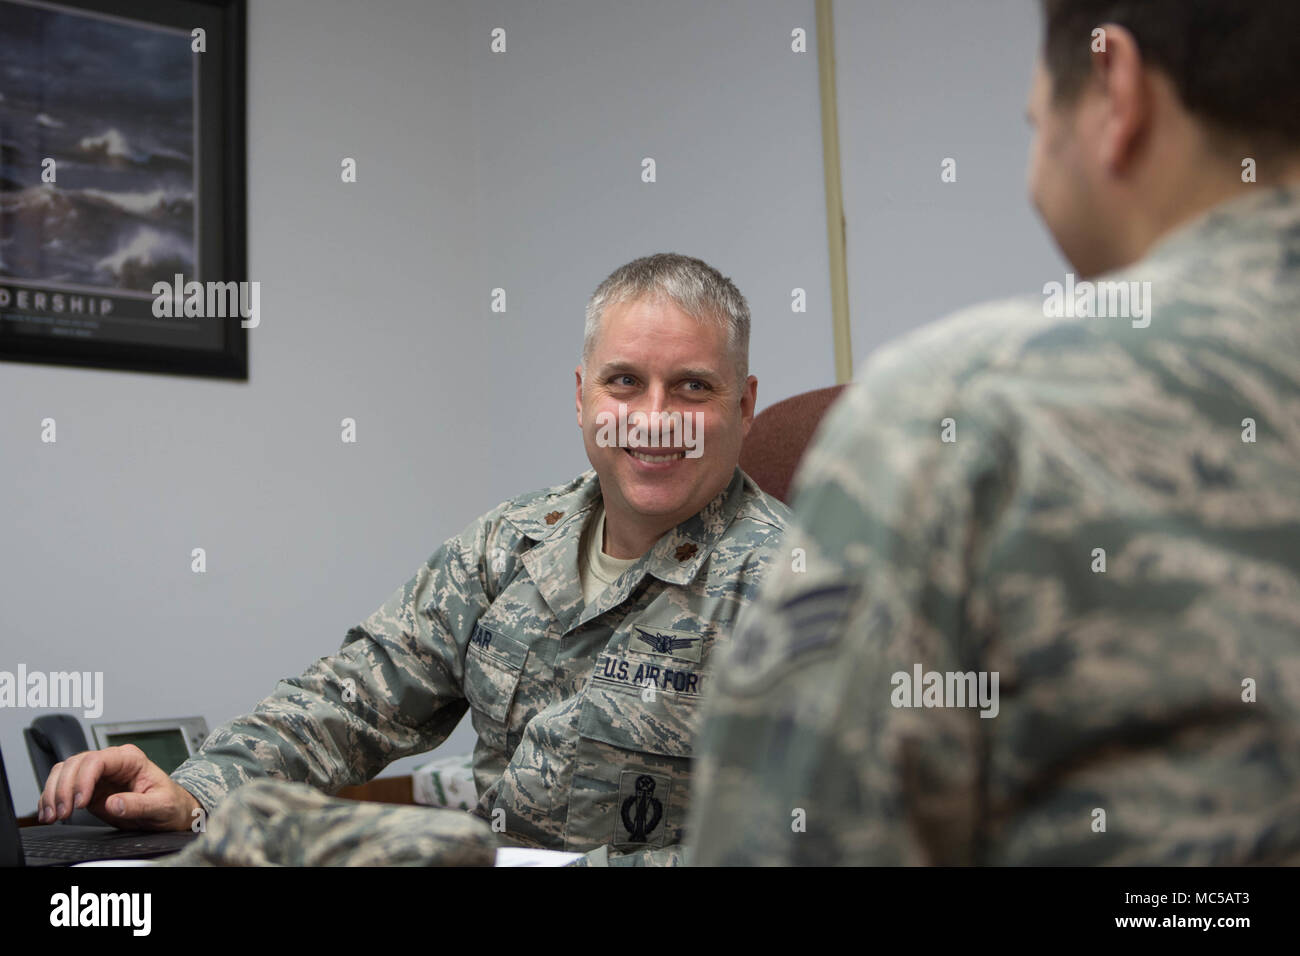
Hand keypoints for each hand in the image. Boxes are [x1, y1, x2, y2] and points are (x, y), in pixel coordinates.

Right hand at [37, 745, 201, 830]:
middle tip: (62, 812)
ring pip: (64, 771)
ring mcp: (98, 775)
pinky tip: (49, 813)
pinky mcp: (90, 789)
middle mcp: (112, 762)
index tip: (80, 802)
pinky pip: (63, 786)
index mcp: (130, 759)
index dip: (83, 779)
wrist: (172, 811)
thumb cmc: (171, 803)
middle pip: (75, 763)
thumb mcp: (161, 805)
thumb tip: (114, 804)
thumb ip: (138, 804)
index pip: (97, 760)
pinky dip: (51, 798)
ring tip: (52, 815)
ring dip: (53, 793)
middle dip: (63, 788)